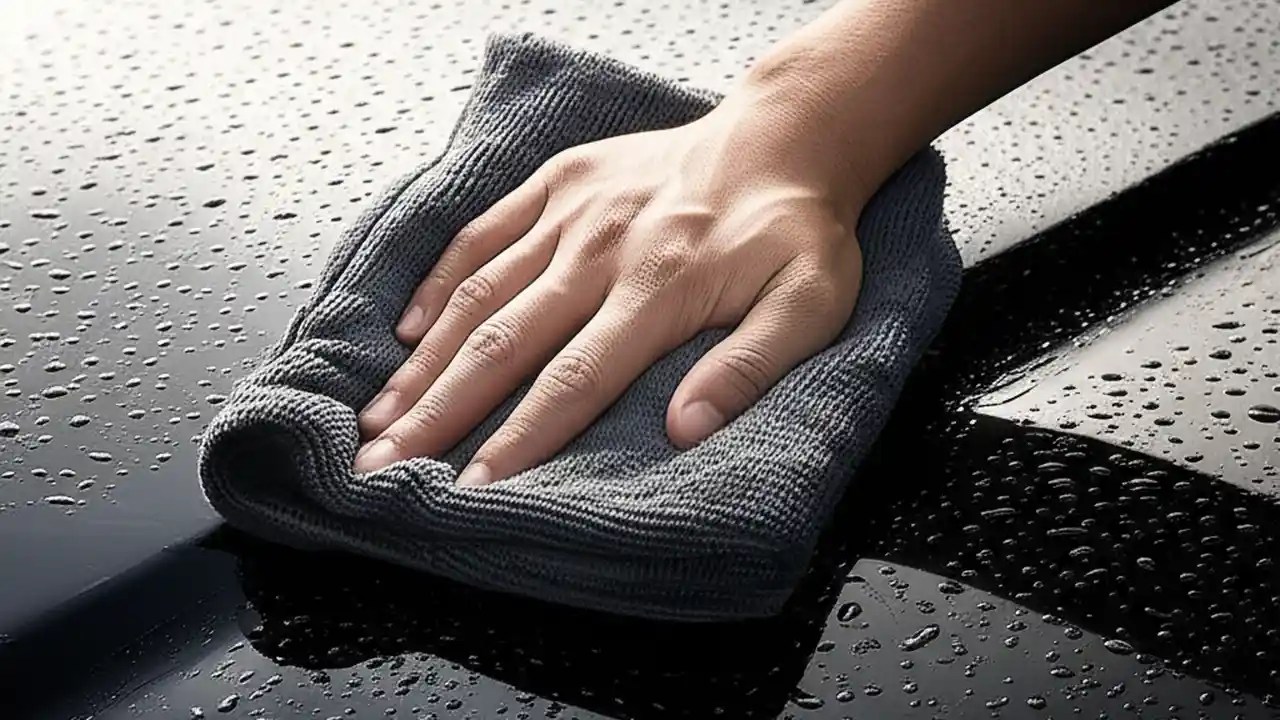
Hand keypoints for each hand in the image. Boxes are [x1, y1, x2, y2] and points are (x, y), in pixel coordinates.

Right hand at [353, 89, 869, 484]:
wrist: (782, 137)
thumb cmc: (797, 228)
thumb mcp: (811, 301)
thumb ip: (751, 365)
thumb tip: (685, 429)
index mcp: (659, 288)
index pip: (573, 381)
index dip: (520, 439)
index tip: (471, 488)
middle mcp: (600, 251)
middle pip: (504, 343)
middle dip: (440, 412)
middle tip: (384, 465)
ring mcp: (571, 212)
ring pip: (478, 294)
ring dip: (424, 360)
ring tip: (379, 416)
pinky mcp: (557, 184)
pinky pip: (483, 233)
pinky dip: (438, 281)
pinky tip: (407, 330)